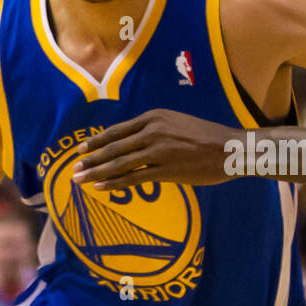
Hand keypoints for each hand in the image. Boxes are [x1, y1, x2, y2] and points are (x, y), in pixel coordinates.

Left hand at [73, 109, 240, 190]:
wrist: (230, 149)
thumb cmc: (207, 137)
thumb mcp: (177, 123)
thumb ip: (156, 130)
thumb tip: (137, 143)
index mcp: (154, 117)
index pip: (118, 131)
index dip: (97, 141)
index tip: (82, 149)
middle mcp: (153, 131)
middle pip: (114, 147)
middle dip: (91, 159)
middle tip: (75, 169)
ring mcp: (158, 151)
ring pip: (119, 163)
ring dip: (97, 173)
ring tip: (81, 180)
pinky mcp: (166, 170)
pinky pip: (134, 178)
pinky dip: (115, 183)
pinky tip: (102, 188)